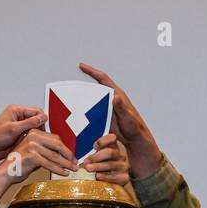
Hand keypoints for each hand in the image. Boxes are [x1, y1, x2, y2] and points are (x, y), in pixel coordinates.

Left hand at [0, 105, 47, 171]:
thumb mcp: (14, 128)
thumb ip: (30, 122)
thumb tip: (42, 118)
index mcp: (16, 110)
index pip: (36, 111)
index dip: (41, 121)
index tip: (43, 130)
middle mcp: (18, 117)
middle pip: (36, 120)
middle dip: (38, 129)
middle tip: (37, 137)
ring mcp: (19, 127)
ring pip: (34, 129)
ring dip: (34, 136)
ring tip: (30, 141)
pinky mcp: (19, 135)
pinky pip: (30, 137)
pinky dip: (30, 140)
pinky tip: (26, 144)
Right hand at [0, 130, 77, 203]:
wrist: (6, 172)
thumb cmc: (19, 164)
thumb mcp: (33, 152)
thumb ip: (46, 150)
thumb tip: (62, 154)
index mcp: (34, 133)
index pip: (55, 138)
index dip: (66, 148)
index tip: (72, 156)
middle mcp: (33, 137)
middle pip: (57, 144)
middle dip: (68, 155)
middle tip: (75, 163)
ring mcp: (32, 145)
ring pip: (55, 155)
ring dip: (66, 164)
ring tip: (72, 169)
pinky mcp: (32, 156)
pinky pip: (49, 163)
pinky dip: (58, 169)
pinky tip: (63, 173)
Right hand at [78, 63, 162, 178]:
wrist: (136, 141)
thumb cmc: (135, 129)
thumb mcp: (128, 118)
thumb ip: (121, 108)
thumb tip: (115, 96)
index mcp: (117, 95)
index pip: (103, 79)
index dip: (92, 71)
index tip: (81, 66)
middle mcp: (111, 99)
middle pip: (95, 88)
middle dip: (84, 85)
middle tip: (71, 86)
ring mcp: (107, 108)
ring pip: (93, 100)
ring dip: (83, 99)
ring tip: (70, 99)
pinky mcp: (105, 117)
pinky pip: (93, 111)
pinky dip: (85, 111)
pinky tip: (77, 115)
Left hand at [82, 134, 129, 184]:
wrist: (113, 184)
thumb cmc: (101, 169)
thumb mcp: (97, 159)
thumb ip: (92, 156)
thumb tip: (79, 159)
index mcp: (114, 147)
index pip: (112, 138)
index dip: (103, 140)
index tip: (94, 146)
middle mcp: (120, 155)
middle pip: (110, 152)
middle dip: (96, 157)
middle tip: (86, 162)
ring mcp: (124, 166)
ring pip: (111, 164)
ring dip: (98, 166)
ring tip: (88, 169)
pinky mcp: (124, 177)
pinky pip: (115, 177)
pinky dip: (105, 176)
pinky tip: (98, 176)